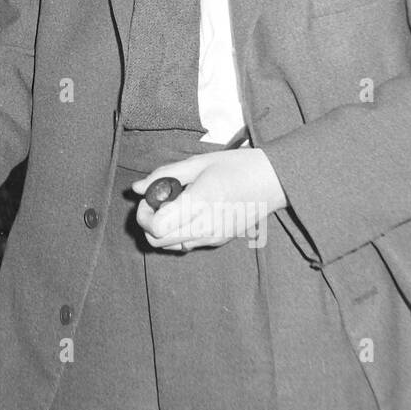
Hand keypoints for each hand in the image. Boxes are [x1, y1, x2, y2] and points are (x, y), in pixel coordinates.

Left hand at [131, 148, 286, 252]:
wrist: (273, 181)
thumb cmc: (237, 166)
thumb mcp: (198, 163)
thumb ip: (165, 175)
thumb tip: (137, 188)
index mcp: (200, 202)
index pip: (157, 227)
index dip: (145, 213)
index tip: (151, 197)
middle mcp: (206, 226)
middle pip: (157, 241)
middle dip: (150, 223)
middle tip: (159, 202)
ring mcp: (213, 238)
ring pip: (170, 246)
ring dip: (164, 230)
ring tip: (176, 206)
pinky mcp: (219, 242)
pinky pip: (187, 245)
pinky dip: (179, 232)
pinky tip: (190, 213)